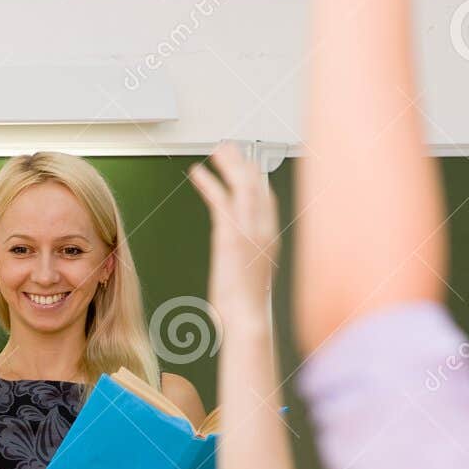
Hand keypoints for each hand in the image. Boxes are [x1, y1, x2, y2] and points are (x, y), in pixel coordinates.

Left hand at [188, 142, 279, 321]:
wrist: (248, 319)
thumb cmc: (247, 309)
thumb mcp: (251, 280)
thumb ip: (247, 265)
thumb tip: (239, 268)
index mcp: (271, 240)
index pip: (268, 200)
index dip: (258, 180)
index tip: (248, 167)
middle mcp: (264, 230)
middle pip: (257, 185)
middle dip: (243, 163)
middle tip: (231, 149)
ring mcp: (249, 230)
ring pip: (241, 185)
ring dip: (228, 164)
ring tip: (217, 151)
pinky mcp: (231, 234)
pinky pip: (219, 199)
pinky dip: (207, 182)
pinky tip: (197, 172)